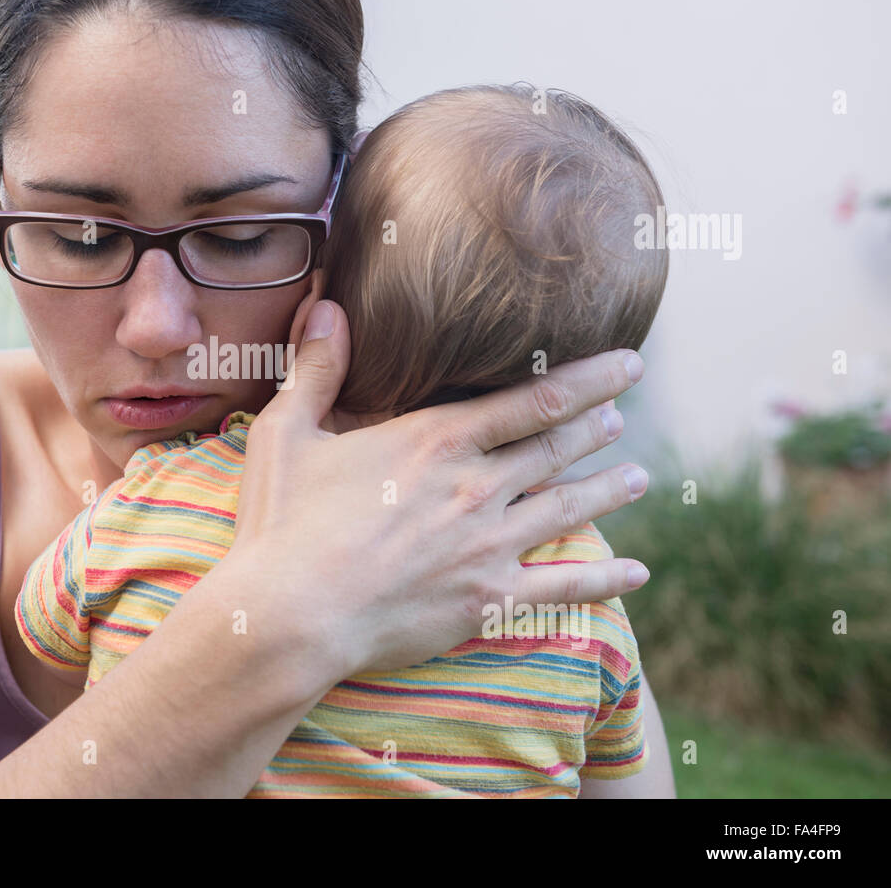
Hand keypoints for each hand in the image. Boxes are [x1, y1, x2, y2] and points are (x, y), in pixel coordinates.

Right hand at [228, 299, 649, 675]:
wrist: (290, 616)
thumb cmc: (281, 523)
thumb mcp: (287, 433)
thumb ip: (315, 368)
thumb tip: (327, 305)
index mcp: (435, 440)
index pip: (531, 400)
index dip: (586, 379)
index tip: (625, 364)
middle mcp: (474, 487)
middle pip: (555, 449)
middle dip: (596, 427)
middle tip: (623, 414)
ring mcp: (488, 546)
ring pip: (567, 509)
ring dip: (608, 489)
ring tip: (639, 476)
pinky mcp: (489, 601)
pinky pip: (563, 587)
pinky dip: (605, 578)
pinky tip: (638, 571)